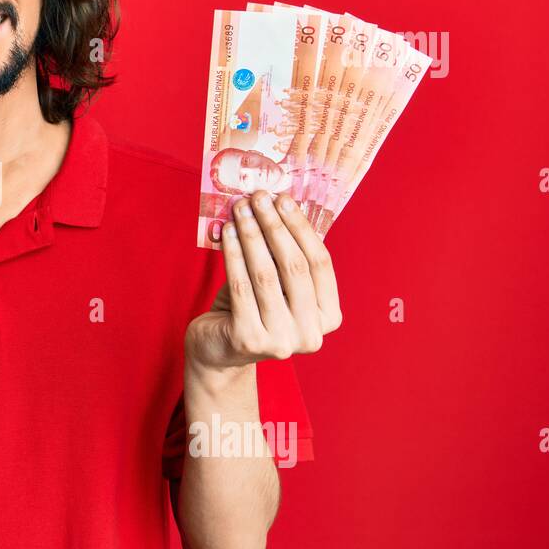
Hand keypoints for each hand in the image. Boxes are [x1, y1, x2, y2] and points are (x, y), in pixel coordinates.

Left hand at [185, 189, 342, 374]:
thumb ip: (286, 257)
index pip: (320, 264)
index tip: (284, 199)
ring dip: (251, 234)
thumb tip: (279, 205)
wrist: (218, 350)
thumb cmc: (252, 310)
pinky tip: (227, 232)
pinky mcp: (248, 339)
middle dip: (274, 226)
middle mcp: (311, 334)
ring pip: (265, 274)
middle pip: (294, 267)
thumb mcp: (278, 285)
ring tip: (240, 209)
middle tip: (258, 197)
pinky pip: (240, 285)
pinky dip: (233, 253)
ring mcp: (281, 341)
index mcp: (329, 318)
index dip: (301, 228)